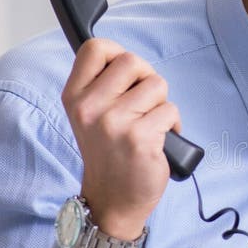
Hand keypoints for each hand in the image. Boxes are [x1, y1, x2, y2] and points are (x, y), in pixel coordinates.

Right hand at [61, 38, 179, 239]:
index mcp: (74, 96)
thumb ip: (103, 86)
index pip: (95, 48)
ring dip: (161, 104)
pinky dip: (173, 124)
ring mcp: (114, 122)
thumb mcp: (91, 116)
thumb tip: (131, 60)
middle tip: (144, 103)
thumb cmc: (110, 154)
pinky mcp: (140, 138)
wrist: (113, 200)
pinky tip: (161, 140)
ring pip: (157, 85)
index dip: (118, 53)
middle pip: (133, 61)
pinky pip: (171, 110)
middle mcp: (90, 107)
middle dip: (147, 79)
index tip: (128, 75)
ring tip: (150, 125)